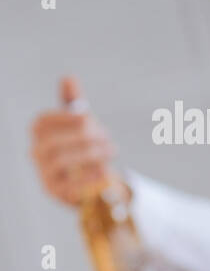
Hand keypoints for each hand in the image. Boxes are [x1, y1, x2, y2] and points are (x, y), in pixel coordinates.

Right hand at [30, 76, 119, 205]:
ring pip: (61, 161)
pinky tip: (106, 173)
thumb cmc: (85, 150)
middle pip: (54, 142)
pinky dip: (88, 178)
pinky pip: (69, 186)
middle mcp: (37, 154)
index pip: (42, 122)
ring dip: (90, 154)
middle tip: (108, 138)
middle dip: (84, 137)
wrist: (94, 185)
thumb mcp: (81, 127)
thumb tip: (68, 77)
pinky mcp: (55, 193)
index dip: (64, 117)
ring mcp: (44, 174)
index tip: (88, 117)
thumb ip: (74, 105)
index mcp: (40, 135)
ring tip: (111, 151)